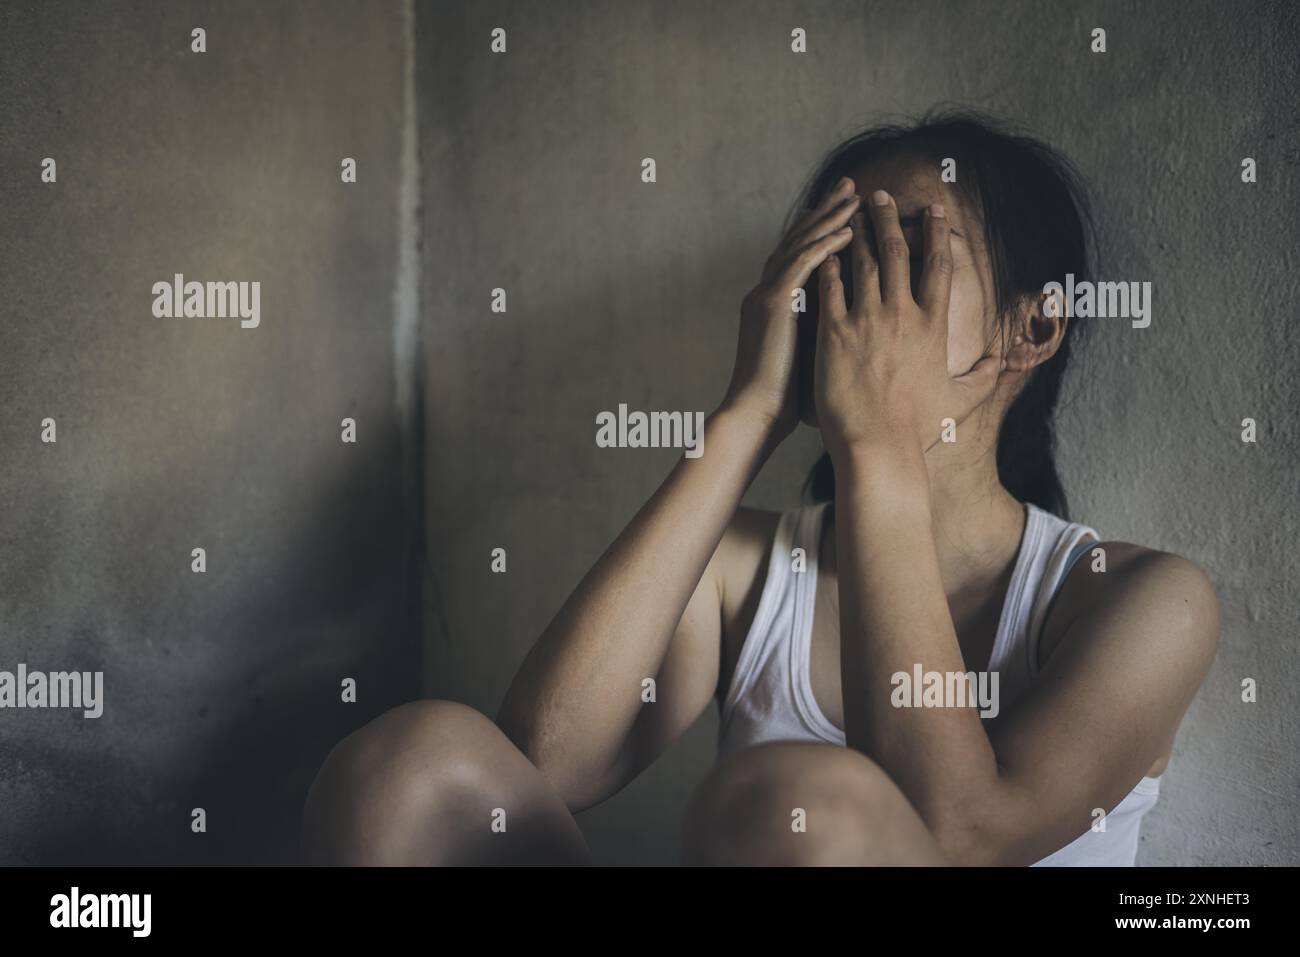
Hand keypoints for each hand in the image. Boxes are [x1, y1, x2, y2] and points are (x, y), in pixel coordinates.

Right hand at [721, 176, 860, 441]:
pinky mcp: (772, 305)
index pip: (799, 255)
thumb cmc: (785, 398)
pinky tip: (849, 232)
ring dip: (828, 218)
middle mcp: (766, 292)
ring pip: (800, 244)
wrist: (757, 416)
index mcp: (772, 304)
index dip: (821, 230)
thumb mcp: (806, 353)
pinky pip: (801, 265)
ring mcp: (766, 296)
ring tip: (855, 197)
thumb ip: (820, 329)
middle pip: (798, 239)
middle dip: (825, 212)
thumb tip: (852, 323)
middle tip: (851, 188)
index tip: (846, 211)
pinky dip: (825, 246)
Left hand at [813, 190, 1002, 460]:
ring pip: (863, 262)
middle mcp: (902, 315)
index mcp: (933, 326)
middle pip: (898, 253)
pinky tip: (824, 247)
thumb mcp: (959, 400)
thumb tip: (1001, 361)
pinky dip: (828, 264)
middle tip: (882, 196)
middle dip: (891, 219)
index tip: (933, 212)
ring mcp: (867, 321)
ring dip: (859, 232)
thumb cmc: (916, 428)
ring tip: (853, 211)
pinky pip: (830, 287)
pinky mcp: (834, 333)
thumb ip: (983, 377)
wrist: (876, 445)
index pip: (939, 268)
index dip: (937, 235)